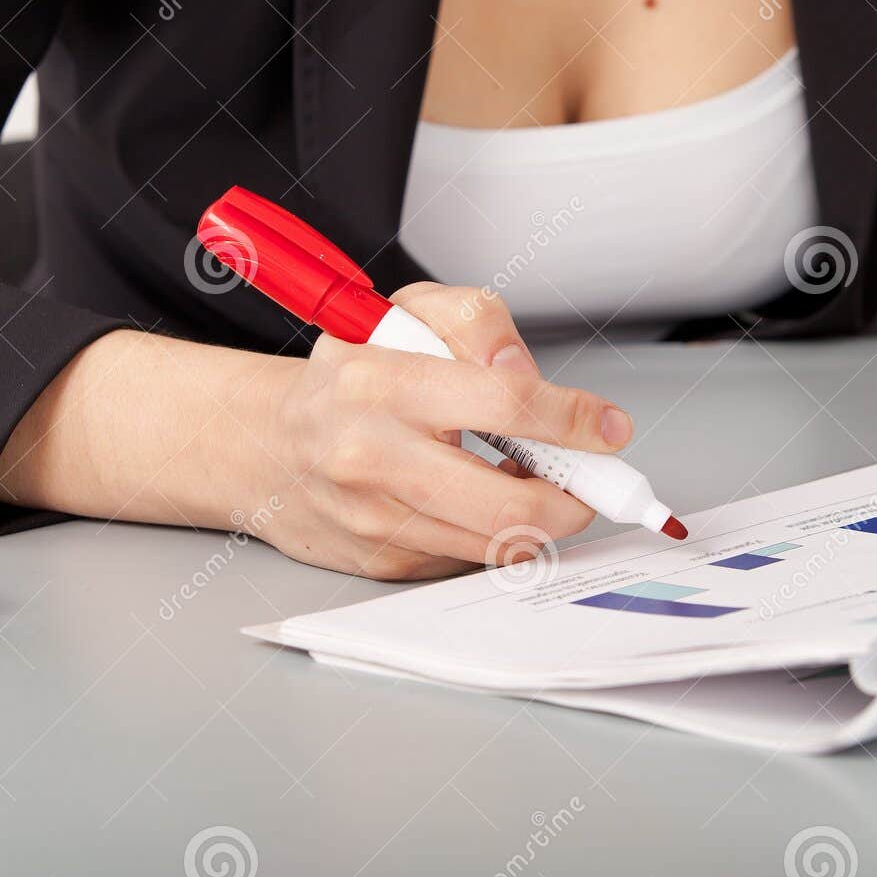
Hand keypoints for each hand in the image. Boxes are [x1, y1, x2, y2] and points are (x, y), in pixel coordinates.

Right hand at [254, 283, 633, 577]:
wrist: (268, 445)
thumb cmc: (351, 377)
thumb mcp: (407, 314)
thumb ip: (477, 321)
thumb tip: (527, 372)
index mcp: (380, 382)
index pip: (504, 402)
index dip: (572, 419)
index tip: (608, 427)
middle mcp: (371, 457)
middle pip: (509, 506)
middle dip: (573, 499)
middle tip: (590, 481)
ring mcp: (375, 519)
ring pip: (498, 543)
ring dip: (540, 520)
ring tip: (535, 484)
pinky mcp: (382, 562)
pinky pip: (470, 559)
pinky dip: (497, 535)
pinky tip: (484, 503)